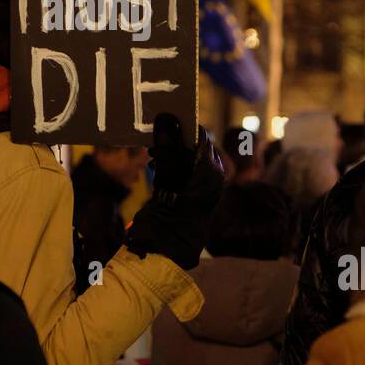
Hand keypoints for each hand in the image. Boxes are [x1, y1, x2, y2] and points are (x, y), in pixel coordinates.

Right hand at [124, 120, 223, 270]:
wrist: (166, 247)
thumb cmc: (169, 212)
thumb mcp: (167, 175)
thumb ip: (169, 147)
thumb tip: (168, 118)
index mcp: (212, 171)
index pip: (201, 137)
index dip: (182, 126)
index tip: (163, 119)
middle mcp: (212, 177)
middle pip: (194, 146)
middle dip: (173, 139)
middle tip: (153, 137)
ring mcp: (204, 187)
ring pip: (187, 157)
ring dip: (169, 152)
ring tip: (152, 153)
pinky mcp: (193, 194)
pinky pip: (184, 169)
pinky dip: (170, 164)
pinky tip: (155, 165)